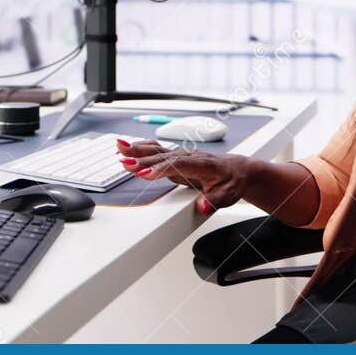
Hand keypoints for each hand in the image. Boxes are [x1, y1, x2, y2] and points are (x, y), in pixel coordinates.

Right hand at [114, 138, 253, 213]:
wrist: (236, 169)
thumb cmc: (232, 181)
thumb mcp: (228, 195)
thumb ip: (214, 201)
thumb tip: (203, 207)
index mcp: (202, 164)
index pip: (179, 165)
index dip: (161, 169)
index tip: (145, 174)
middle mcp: (189, 157)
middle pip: (162, 157)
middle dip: (142, 160)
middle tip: (124, 163)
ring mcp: (181, 156)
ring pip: (157, 151)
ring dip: (137, 149)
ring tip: (119, 147)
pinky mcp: (175, 158)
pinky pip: (155, 151)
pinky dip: (140, 148)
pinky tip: (126, 147)